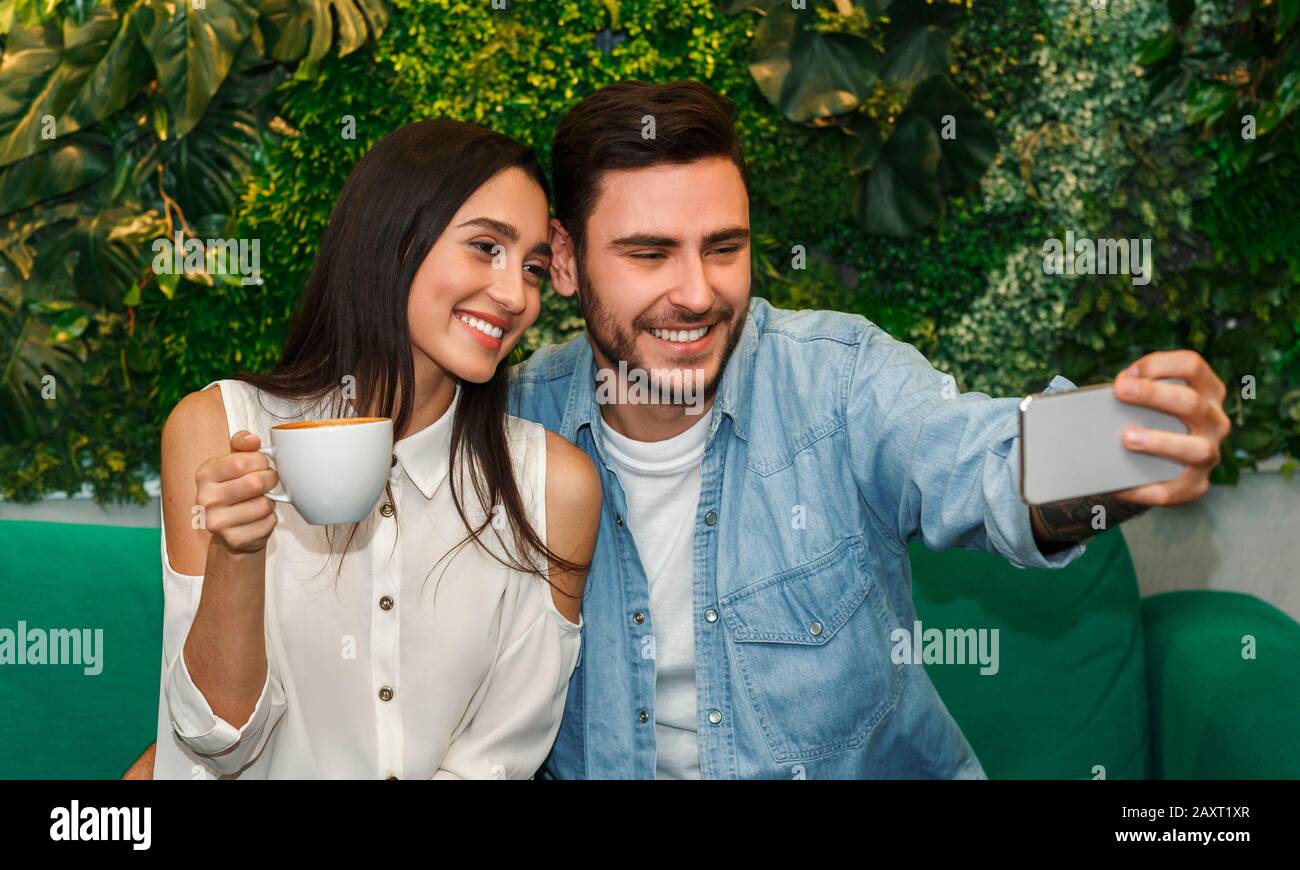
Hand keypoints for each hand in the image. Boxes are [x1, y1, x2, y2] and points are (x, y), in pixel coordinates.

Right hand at [194, 430, 279, 552]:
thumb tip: (253, 440)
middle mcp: (206, 498)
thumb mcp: (233, 461)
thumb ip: (242, 444)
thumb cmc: (235, 489)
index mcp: (205, 474)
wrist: (230, 529)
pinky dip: (270, 519)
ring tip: (260, 501)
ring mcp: (217, 522)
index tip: (261, 465)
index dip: (261, 462)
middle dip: (270, 480)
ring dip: (270, 501)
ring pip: (264, 504)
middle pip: (255, 483)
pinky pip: (268, 523)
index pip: (243, 461)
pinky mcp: (234, 539)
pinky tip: (258, 518)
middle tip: (267, 482)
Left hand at [1112, 350, 1230, 505]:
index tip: (1126, 375)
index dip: (1158, 364)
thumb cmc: (1150, 420)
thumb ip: (1133, 393)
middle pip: (1191, 402)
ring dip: (1160, 442)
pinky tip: (1118, 485)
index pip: (1192, 365)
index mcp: (1207, 392)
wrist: (1162, 464)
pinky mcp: (1196, 485)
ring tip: (1127, 437)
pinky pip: (1172, 490)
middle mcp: (1215, 421)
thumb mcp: (1149, 401)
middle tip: (1121, 391)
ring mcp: (1209, 454)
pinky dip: (1144, 489)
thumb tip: (1096, 399)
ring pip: (1195, 449)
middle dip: (1153, 394)